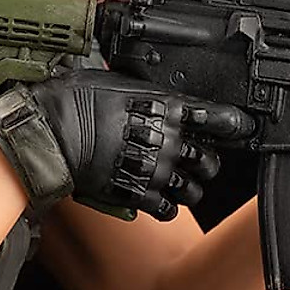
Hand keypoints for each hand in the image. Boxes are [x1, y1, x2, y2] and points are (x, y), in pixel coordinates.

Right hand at [0, 70, 254, 219]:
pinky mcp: (136, 194)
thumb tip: (152, 87)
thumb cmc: (76, 98)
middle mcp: (168, 141)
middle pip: (210, 159)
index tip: (241, 127)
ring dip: (191, 186)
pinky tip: (161, 199)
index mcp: (167, 108)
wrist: (49, 131)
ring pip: (193, 189)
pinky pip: (167, 209)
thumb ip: (146, 89)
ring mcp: (154, 170)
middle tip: (201, 159)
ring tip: (182, 182)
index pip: (217, 118)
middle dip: (209, 161)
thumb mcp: (119, 80)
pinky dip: (168, 206)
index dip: (234, 124)